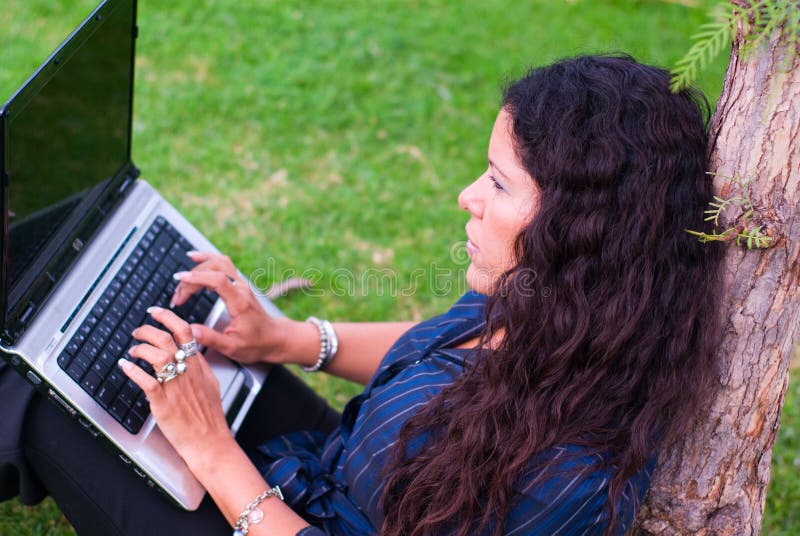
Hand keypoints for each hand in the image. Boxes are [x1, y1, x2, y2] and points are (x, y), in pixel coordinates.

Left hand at [118, 307, 231, 467]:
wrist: (210, 442)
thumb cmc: (210, 418)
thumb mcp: (211, 385)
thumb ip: (200, 367)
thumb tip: (191, 352)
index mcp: (199, 367)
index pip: (186, 332)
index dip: (168, 318)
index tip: (156, 312)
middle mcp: (188, 373)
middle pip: (168, 339)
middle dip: (149, 330)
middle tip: (138, 330)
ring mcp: (176, 388)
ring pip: (158, 356)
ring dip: (141, 348)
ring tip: (132, 349)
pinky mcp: (165, 404)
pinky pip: (148, 382)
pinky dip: (134, 371)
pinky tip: (125, 366)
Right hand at [172, 251, 289, 364]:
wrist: (274, 338)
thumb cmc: (256, 344)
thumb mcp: (232, 348)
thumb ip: (211, 339)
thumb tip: (190, 331)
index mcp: (239, 302)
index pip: (218, 280)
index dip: (198, 277)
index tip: (180, 279)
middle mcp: (241, 289)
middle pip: (215, 270)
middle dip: (192, 279)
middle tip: (177, 297)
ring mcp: (241, 284)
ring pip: (219, 263)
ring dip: (198, 268)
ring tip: (180, 280)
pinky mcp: (238, 284)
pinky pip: (223, 265)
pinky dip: (207, 260)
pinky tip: (195, 258)